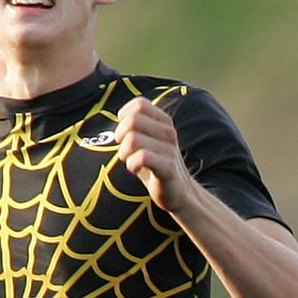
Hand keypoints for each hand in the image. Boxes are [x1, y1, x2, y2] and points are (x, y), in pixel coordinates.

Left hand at [115, 96, 197, 214]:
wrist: (178, 192)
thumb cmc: (156, 164)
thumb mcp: (147, 140)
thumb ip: (136, 126)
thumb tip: (118, 117)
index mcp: (164, 122)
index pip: (140, 104)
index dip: (125, 116)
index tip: (126, 132)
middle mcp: (169, 132)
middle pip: (133, 120)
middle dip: (120, 135)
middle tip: (124, 149)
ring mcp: (170, 149)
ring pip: (133, 139)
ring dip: (124, 152)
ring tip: (130, 161)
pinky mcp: (168, 167)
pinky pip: (142, 157)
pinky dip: (132, 164)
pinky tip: (135, 169)